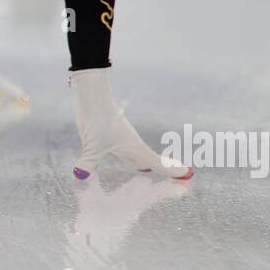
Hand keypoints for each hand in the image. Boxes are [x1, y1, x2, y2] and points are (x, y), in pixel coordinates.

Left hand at [69, 67, 192, 179]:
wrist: (91, 95)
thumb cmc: (97, 117)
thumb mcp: (92, 143)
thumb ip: (89, 161)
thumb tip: (80, 175)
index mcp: (133, 147)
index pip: (156, 163)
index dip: (172, 170)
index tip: (189, 173)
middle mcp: (130, 143)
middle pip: (150, 160)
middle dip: (164, 168)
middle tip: (182, 173)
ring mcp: (121, 138)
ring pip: (138, 155)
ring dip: (147, 164)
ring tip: (153, 172)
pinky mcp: (110, 134)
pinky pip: (126, 151)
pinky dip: (132, 158)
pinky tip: (129, 159)